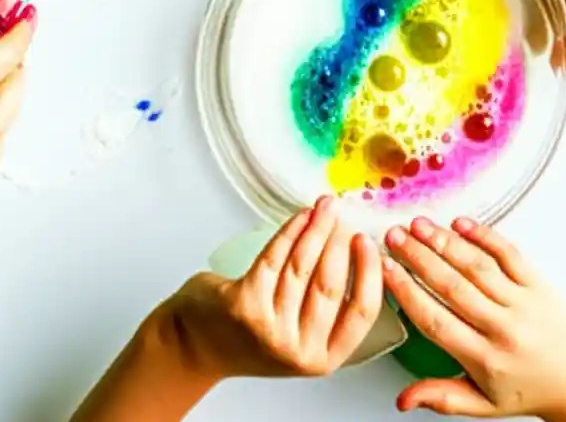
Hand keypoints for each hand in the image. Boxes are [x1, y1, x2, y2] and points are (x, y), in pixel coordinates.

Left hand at [165, 197, 382, 379]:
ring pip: (302, 266)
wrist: (195, 346)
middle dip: (340, 241)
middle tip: (344, 215)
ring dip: (317, 229)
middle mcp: (297, 349)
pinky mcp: (244, 304)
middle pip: (330, 283)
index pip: (361, 312)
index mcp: (322, 359)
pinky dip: (290, 231)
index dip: (369, 272)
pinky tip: (301, 217)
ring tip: (325, 208)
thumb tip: (354, 252)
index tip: (370, 242)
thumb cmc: (251, 335)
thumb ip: (328, 312)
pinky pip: (275, 257)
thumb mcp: (301, 338)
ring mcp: (269, 328)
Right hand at [383, 218, 565, 420]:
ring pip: (477, 266)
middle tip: (394, 237)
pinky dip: (485, 236)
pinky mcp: (541, 285)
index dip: (406, 291)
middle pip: (452, 285)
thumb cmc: (533, 391)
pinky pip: (510, 254)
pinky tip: (461, 223)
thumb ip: (441, 398)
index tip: (384, 269)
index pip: (435, 319)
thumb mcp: (483, 404)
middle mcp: (504, 327)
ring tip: (419, 225)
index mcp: (485, 358)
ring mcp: (524, 303)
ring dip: (444, 241)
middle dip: (418, 257)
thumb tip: (402, 400)